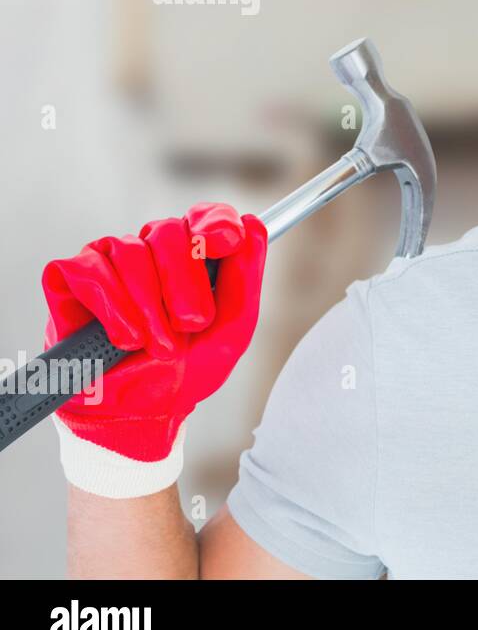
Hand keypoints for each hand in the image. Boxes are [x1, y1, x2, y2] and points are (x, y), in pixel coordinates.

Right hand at [42, 203, 267, 462]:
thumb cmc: (186, 369)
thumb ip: (245, 279)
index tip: (226, 241)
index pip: (206, 217)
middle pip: (168, 232)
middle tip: (191, 324)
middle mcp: (152, 249)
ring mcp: (110, 260)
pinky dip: (111, 306)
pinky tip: (124, 337)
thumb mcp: (231, 331)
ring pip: (129, 252)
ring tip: (156, 344)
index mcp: (193, 256)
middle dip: (183, 283)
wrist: (138, 412)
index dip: (216, 222)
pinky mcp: (70, 277)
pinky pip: (90, 270)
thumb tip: (254, 225)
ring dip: (148, 306)